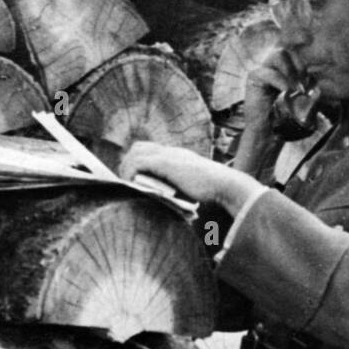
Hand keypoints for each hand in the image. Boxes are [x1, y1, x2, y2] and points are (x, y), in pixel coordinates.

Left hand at [120, 141, 260, 213]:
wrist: (224, 185)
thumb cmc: (213, 192)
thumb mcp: (192, 187)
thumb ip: (177, 188)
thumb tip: (167, 201)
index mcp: (177, 156)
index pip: (149, 149)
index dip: (137, 160)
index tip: (132, 176)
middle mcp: (171, 152)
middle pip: (138, 147)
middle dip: (127, 162)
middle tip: (124, 179)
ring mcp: (168, 155)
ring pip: (136, 152)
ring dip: (127, 167)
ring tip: (125, 182)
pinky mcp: (165, 163)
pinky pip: (139, 162)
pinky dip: (131, 171)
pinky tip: (131, 183)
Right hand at [243, 45, 306, 131]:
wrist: (267, 134)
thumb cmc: (283, 120)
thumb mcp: (300, 103)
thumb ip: (307, 89)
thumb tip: (314, 81)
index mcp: (282, 71)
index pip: (295, 58)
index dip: (303, 69)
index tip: (307, 87)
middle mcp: (272, 67)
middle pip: (286, 52)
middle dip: (298, 67)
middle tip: (301, 87)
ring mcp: (262, 70)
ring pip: (278, 54)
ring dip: (290, 71)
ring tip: (295, 89)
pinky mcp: (254, 77)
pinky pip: (270, 73)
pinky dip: (281, 81)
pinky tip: (286, 92)